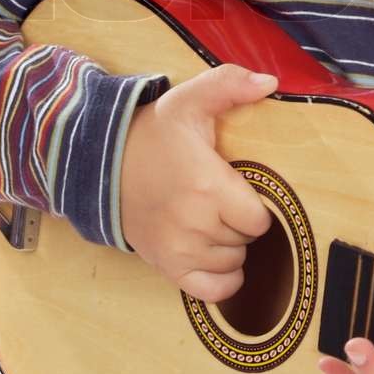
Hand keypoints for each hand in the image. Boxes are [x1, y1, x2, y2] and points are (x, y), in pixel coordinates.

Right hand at [120, 63, 276, 301]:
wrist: (103, 164)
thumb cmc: (154, 135)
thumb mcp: (190, 100)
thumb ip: (230, 85)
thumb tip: (270, 82)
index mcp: (207, 186)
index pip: (260, 219)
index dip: (258, 205)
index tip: (242, 189)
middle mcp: (194, 224)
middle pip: (247, 240)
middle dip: (242, 222)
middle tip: (224, 200)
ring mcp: (178, 250)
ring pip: (232, 263)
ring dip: (231, 246)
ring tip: (214, 220)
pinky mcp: (165, 267)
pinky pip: (212, 291)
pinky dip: (222, 280)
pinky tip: (217, 257)